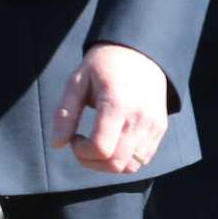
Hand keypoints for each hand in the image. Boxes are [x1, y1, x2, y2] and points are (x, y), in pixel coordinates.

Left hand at [52, 43, 171, 175]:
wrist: (140, 51)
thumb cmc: (104, 65)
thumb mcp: (77, 81)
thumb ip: (65, 114)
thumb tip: (58, 144)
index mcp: (117, 103)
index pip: (101, 148)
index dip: (82, 152)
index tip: (74, 139)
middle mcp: (139, 117)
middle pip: (115, 163)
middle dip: (92, 162)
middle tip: (82, 147)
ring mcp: (153, 124)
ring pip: (130, 166)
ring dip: (109, 165)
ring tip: (98, 147)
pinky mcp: (160, 128)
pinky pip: (143, 159)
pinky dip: (125, 160)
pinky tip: (114, 144)